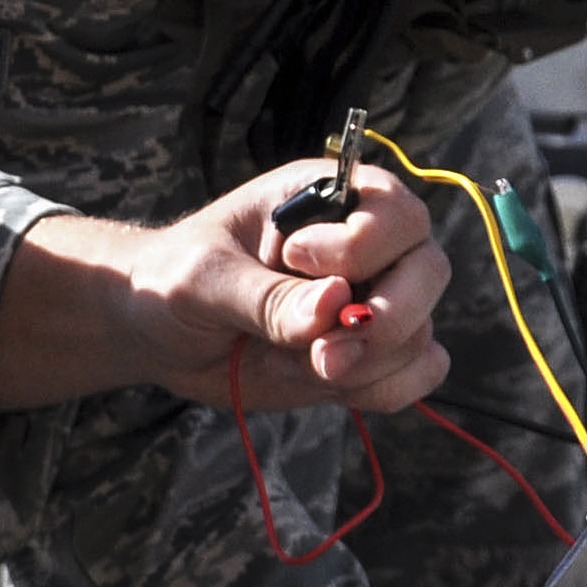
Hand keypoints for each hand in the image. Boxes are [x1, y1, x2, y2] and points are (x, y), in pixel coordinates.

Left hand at [0, 160, 450, 411]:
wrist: (157, 331)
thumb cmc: (174, 278)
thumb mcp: (204, 279)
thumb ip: (265, 296)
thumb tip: (334, 306)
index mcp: (329, 197)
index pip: (394, 211)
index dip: (361, 245)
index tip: (294, 260)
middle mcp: (366, 244)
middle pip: (429, 270)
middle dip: (383, 321)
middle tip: (322, 355)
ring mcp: (372, 300)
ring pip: (421, 332)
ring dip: (366, 364)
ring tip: (292, 364)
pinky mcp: (369, 354)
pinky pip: (415, 374)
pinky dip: (380, 389)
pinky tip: (322, 383)